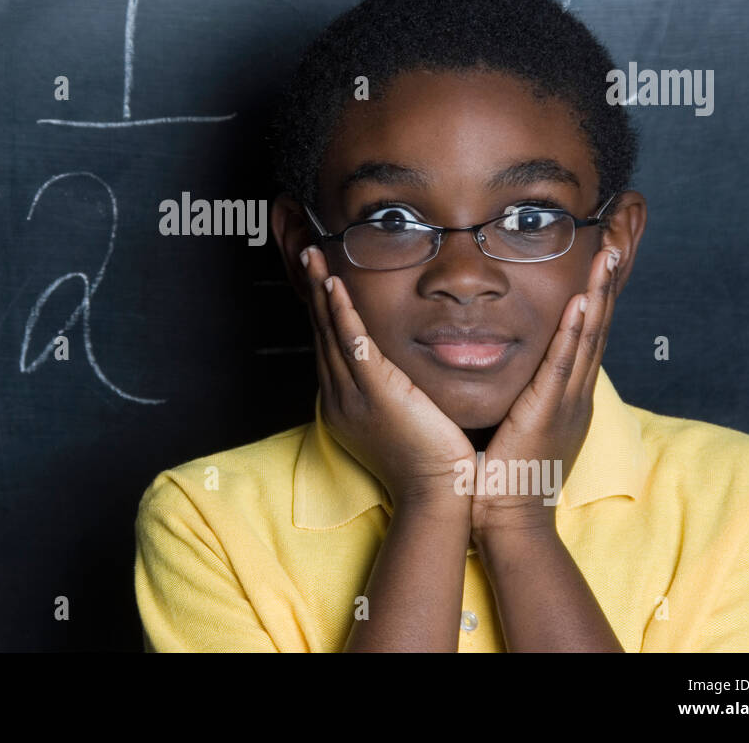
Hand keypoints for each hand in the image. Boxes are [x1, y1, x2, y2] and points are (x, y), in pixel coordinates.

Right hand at [299, 245, 475, 508]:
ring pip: (331, 332)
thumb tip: (402, 375)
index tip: (321, 278)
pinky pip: (352, 343)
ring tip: (313, 257)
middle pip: (322, 332)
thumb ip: (398, 393)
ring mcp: (354, 394)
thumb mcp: (405, 421)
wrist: (439, 495)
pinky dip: (341, 312)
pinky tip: (334, 286)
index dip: (323, 309)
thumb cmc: (430, 463)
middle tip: (308, 252)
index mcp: (347, 403)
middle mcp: (341, 396)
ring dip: (321, 290)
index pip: (331, 346)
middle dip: (314, 290)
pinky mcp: (376, 392)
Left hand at [469, 245, 624, 541]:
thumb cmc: (505, 472)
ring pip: (588, 337)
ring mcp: (567, 402)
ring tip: (609, 254)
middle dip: (609, 280)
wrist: (507, 518)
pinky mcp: (549, 414)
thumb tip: (511, 363)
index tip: (607, 251)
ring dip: (598, 294)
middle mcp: (576, 391)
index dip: (598, 289)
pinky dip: (574, 333)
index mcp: (568, 392)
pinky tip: (581, 303)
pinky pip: (563, 366)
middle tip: (622, 236)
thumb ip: (520, 388)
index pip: (588, 328)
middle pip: (599, 323)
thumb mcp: (519, 419)